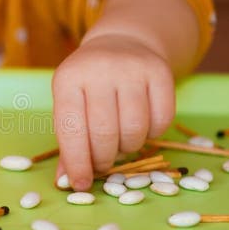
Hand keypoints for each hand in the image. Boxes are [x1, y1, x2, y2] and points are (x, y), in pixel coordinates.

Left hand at [51, 34, 175, 189]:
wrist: (122, 44)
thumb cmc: (89, 85)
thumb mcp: (71, 104)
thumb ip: (69, 143)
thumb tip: (67, 182)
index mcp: (68, 79)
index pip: (71, 130)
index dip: (77, 163)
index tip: (82, 184)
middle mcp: (99, 69)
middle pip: (105, 133)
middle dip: (104, 159)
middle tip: (104, 164)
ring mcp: (132, 67)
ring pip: (135, 130)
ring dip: (128, 148)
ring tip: (121, 142)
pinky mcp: (160, 71)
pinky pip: (161, 121)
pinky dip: (152, 135)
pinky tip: (141, 127)